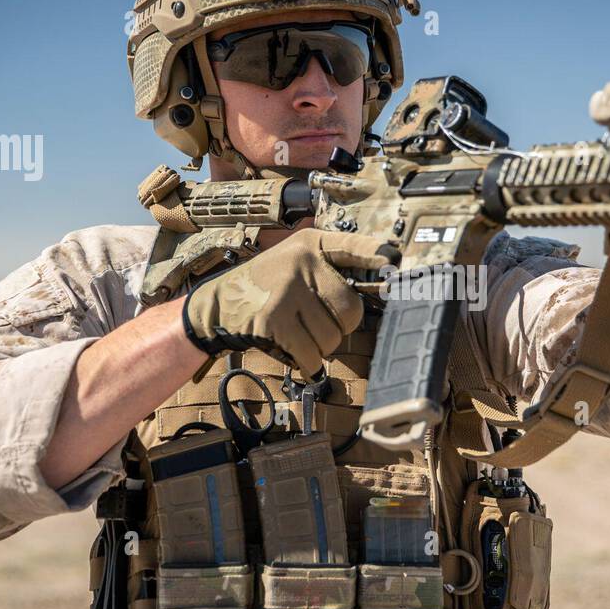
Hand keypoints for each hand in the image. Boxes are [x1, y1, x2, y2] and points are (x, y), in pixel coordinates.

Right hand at [182, 228, 393, 375]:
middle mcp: (301, 262)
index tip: (395, 258)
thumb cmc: (264, 289)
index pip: (352, 246)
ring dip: (320, 348)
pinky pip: (312, 355)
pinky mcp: (274, 320)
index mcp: (310, 245)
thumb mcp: (292, 263)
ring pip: (332, 338)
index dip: (376, 253)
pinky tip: (290, 350)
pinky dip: (307, 363)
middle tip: (316, 327)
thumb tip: (379, 284)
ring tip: (296, 334)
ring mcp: (287, 290)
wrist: (214, 307)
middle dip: (339, 328)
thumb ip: (328, 269)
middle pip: (351, 309)